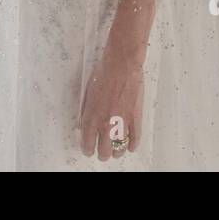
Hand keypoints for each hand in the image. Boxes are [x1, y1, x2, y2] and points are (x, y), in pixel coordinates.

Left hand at [79, 40, 144, 160]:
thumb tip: (83, 123)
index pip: (87, 143)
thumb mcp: (87, 92)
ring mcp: (121, 122)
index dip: (87, 149)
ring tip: (116, 152)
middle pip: (104, 150)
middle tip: (102, 153)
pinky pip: (135, 138)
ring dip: (117, 152)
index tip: (88, 150)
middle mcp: (105, 124)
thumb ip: (86, 111)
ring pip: (119, 148)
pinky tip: (130, 147)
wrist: (121, 65)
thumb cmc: (103, 73)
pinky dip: (132, 144)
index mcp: (91, 117)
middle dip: (102, 154)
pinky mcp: (135, 118)